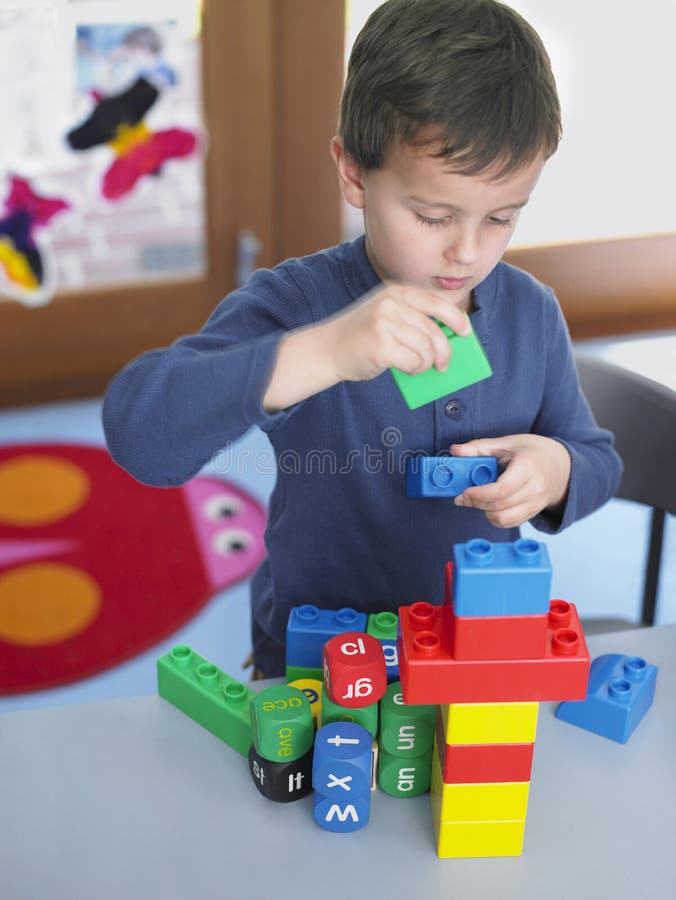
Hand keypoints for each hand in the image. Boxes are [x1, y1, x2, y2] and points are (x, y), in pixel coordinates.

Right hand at [324, 282, 470, 382]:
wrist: (327, 349)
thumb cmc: (361, 337)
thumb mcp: (386, 315)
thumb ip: (412, 319)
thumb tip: (449, 336)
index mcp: (396, 291)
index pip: (436, 301)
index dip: (455, 318)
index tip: (465, 332)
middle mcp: (391, 303)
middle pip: (435, 328)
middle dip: (445, 350)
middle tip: (444, 364)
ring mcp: (385, 323)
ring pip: (426, 347)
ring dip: (427, 363)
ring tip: (419, 367)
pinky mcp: (381, 345)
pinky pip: (414, 361)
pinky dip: (416, 369)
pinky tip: (408, 370)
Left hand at [450, 434, 571, 527]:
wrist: (562, 466)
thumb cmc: (533, 452)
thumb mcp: (507, 443)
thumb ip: (479, 447)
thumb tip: (455, 450)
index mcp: (528, 467)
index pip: (502, 490)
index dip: (479, 494)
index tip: (464, 491)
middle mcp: (535, 488)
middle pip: (499, 506)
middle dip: (476, 503)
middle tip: (462, 496)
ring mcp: (536, 504)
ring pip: (503, 519)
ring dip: (484, 512)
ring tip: (477, 499)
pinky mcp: (533, 513)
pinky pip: (510, 523)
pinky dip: (495, 517)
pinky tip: (489, 505)